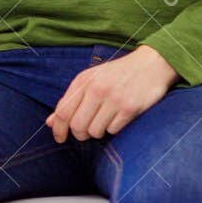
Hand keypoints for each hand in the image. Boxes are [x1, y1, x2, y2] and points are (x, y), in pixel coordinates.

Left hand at [46, 46, 178, 142]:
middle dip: (79, 134)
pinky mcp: (130, 108)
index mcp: (83, 81)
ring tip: (103, 122)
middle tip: (85, 132)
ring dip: (97, 132)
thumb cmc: (117, 74)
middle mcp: (96, 89)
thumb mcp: (90, 80)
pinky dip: (113, 128)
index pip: (63, 111)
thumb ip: (70, 100)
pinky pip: (113, 130)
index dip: (58, 129)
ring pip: (95, 131)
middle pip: (77, 125)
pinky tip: (117, 118)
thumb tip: (51, 123)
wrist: (151, 64)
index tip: (59, 138)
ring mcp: (114, 99)